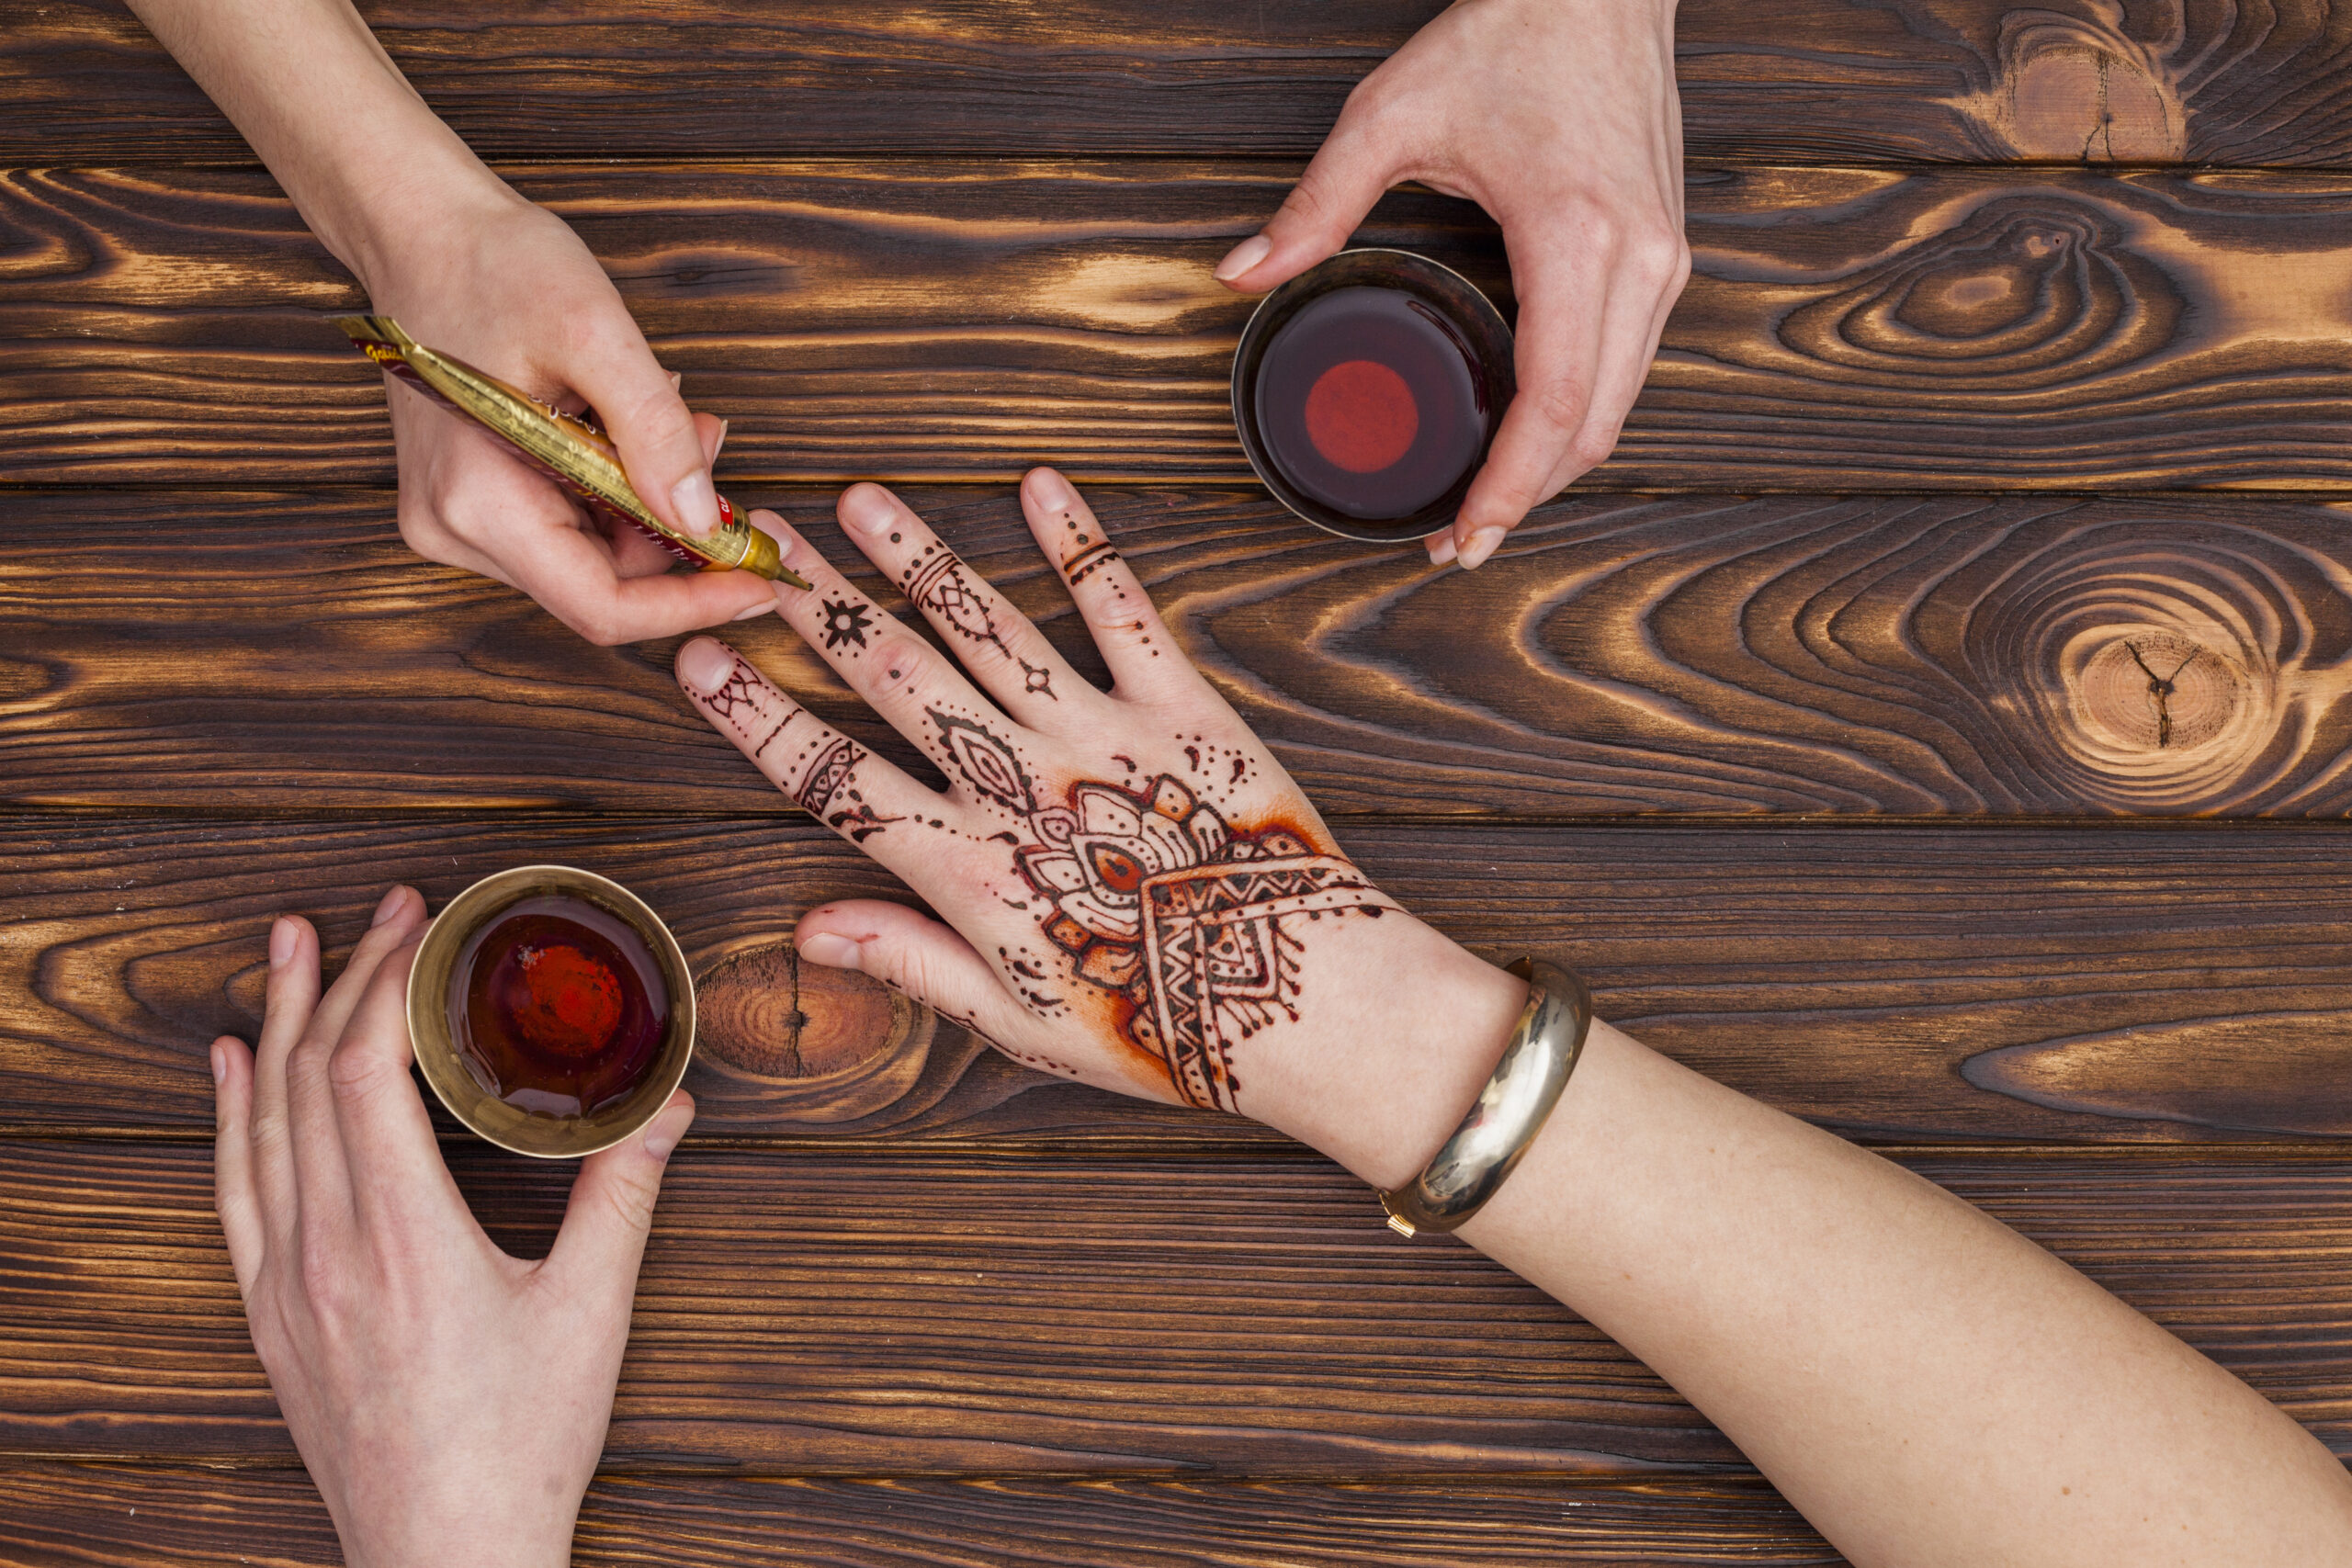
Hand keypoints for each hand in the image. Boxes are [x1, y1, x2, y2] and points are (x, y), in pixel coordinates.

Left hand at [210, 885, 694, 1566]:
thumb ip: (625, 1194)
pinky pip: (234, 1192)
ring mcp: (287, 1286)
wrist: (445, 1558)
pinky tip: (232, 1068)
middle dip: (337, 979)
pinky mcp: (273, 1317)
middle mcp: (328, 1253)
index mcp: (405, 1240)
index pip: (365, 1074)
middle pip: (307, 1081)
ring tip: (288, 947)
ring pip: (259, 1126)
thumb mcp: (592, 1311)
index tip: (417, 924)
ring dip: (272, 1025)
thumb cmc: (519, 1446)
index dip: (384, 984)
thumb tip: (667, 1104)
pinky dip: (231, 1116)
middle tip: (373, 907)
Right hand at [365, 189, 775, 642]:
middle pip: (600, 584)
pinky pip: (568, 524)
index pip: (600, 605)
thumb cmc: (494, 265)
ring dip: (654, 507)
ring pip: (591, 556)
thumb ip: (654, 431)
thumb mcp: (593, 333)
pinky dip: (620, 491)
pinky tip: (636, 430)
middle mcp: (456, 528)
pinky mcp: (473, 501)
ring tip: (683, 423)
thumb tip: (705, 520)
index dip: (691, 605)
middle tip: (718, 452)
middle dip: (679, 537)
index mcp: (476, 502)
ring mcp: (459, 519)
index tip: (761, 583)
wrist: (423, 229)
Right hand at [674, 469, 1524, 1182]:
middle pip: (895, 679)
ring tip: (861, 502)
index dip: (758, 717)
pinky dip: (1080, 544)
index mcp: (969, 871)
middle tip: (758, 546)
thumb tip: (807, 927)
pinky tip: (1039, 486)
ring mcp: (1101, 736)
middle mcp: (1019, 787)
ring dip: (919, 558)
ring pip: (987, 628)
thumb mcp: (1018, 1022)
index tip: (698, 660)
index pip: (833, 779)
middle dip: (817, 607)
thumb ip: (910, 961)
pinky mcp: (1184, 708)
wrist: (1307, 1005)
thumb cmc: (1160, 1028)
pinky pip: (1121, 610)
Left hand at [1213, 0, 1689, 569]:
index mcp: (1576, 238)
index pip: (1554, 405)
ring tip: (1488, 503)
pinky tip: (1528, 435)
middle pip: (1595, 427)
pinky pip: (1629, 365)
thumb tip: (1243, 271)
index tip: (1464, 537)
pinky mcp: (1667, 252)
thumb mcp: (1392, 113)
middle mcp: (1640, 261)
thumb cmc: (1516, 31)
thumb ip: (1316, 205)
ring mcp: (1665, 260)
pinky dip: (1580, 414)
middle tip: (1459, 543)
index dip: (1509, 489)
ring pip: (1620, 404)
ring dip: (1556, 465)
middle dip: (1528, 499)